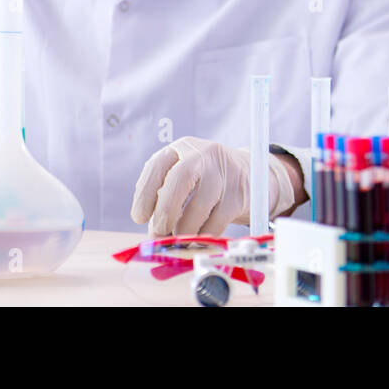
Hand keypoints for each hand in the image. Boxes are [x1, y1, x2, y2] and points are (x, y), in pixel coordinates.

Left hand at [130, 136, 278, 236]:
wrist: (248, 176)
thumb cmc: (204, 184)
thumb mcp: (182, 182)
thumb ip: (164, 203)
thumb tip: (154, 237)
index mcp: (182, 149)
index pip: (157, 166)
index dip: (145, 194)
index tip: (139, 218)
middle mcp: (204, 154)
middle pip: (181, 177)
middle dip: (166, 210)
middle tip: (159, 233)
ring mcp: (225, 172)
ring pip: (200, 204)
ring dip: (185, 229)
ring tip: (181, 238)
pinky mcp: (239, 193)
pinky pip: (217, 221)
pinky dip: (204, 234)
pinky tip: (201, 235)